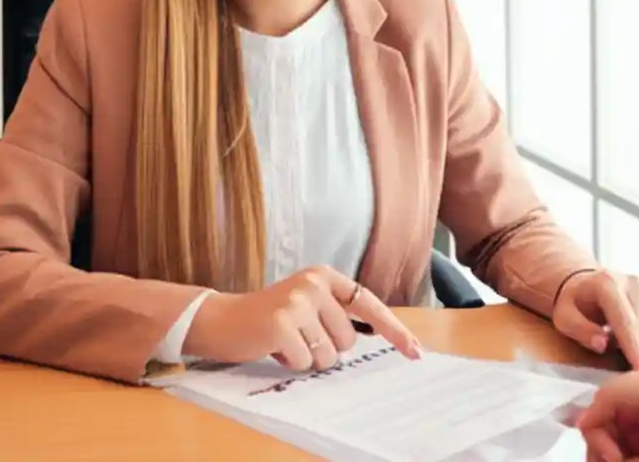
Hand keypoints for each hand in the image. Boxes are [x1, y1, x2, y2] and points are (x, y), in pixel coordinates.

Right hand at [182, 264, 423, 370]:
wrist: (223, 320)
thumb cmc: (270, 318)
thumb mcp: (308, 305)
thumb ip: (339, 315)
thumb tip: (381, 336)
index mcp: (325, 276)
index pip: (370, 305)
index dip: (394, 331)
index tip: (415, 352)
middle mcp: (313, 284)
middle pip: (348, 341)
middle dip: (326, 348)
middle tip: (298, 336)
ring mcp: (297, 302)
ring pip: (328, 355)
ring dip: (308, 358)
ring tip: (285, 341)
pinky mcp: (281, 323)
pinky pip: (305, 361)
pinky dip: (291, 362)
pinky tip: (274, 347)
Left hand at [552, 270, 638, 369]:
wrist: (590, 285)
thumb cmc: (576, 305)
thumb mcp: (564, 318)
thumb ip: (580, 330)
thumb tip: (602, 344)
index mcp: (608, 283)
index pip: (626, 323)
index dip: (634, 350)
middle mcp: (636, 282)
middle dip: (626, 348)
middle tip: (607, 339)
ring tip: (620, 333)